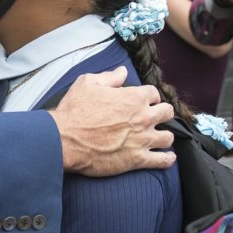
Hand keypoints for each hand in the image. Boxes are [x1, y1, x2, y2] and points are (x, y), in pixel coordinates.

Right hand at [51, 67, 175, 175]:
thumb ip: (109, 77)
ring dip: (164, 136)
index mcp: (133, 97)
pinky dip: (167, 159)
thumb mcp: (87, 84)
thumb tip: (122, 72)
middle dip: (162, 114)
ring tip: (159, 138)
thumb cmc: (74, 112)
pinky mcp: (137, 159)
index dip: (149, 97)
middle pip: (167, 113)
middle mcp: (143, 117)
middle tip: (154, 118)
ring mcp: (142, 139)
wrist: (64, 140)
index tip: (145, 102)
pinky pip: (163, 160)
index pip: (154, 93)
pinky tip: (167, 158)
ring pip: (168, 137)